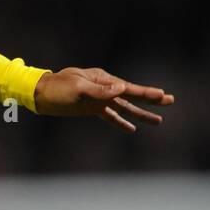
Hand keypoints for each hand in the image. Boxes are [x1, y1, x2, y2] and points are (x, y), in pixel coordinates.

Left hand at [34, 67, 173, 130]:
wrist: (40, 94)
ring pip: (124, 107)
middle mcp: (104, 87)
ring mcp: (99, 98)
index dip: (146, 93)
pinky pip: (111, 116)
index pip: (128, 88)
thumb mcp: (77, 88)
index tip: (162, 95)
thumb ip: (100, 90)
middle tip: (170, 101)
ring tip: (158, 120)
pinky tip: (131, 129)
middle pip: (131, 96)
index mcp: (103, 80)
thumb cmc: (57, 88)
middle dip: (150, 100)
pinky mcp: (92, 108)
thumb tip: (121, 89)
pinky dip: (121, 121)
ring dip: (140, 114)